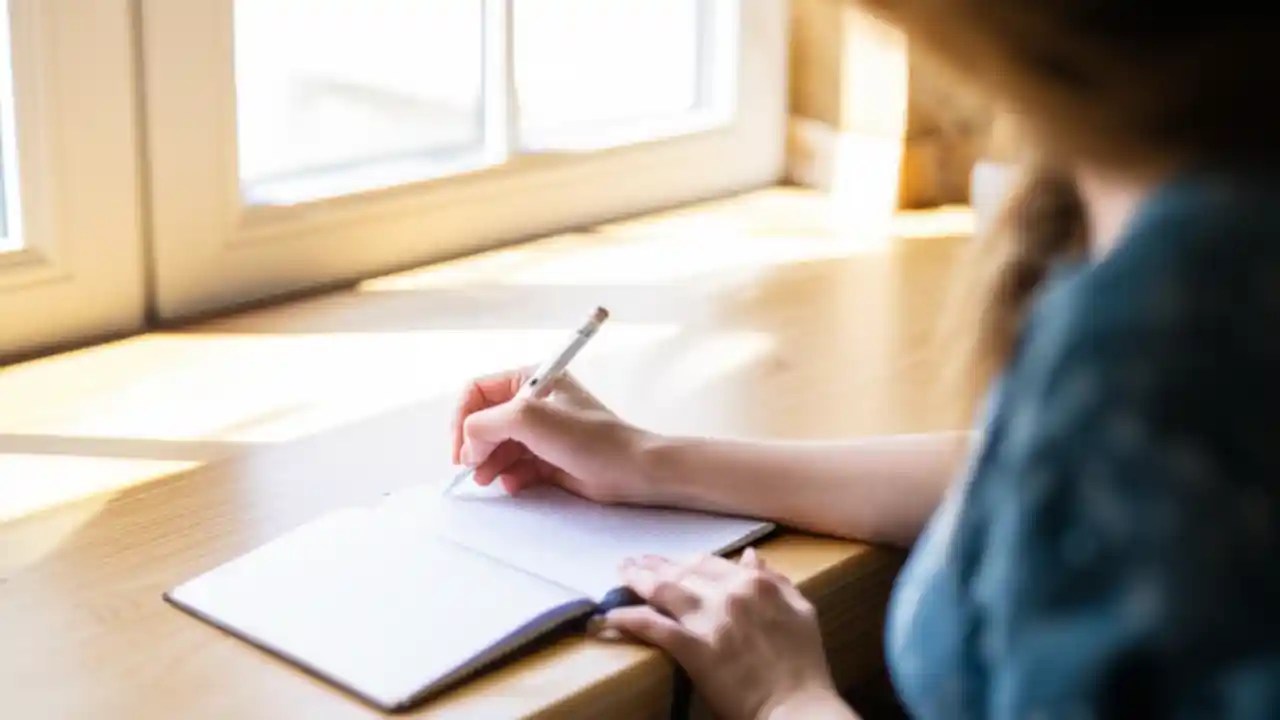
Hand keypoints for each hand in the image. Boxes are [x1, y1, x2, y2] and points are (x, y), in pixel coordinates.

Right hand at [451, 367, 653, 502]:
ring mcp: (541, 432)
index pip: (477, 392)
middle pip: (484, 422)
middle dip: (476, 446)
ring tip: (491, 479)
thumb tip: (468, 447)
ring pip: (496, 447)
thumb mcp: (529, 418)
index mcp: (530, 379)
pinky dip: (509, 476)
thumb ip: (486, 424)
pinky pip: (514, 466)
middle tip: (475, 469)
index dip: (463, 419)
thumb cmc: (587, 437)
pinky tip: (515, 485)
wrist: (631, 470)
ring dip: (489, 464)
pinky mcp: (548, 458)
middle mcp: (533, 402)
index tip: (461, 449)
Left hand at [599, 549, 854, 719]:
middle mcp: (729, 593)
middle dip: (655, 565)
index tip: (670, 562)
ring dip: (637, 579)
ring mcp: (709, 619)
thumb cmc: (804, 664)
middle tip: (633, 562)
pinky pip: (652, 626)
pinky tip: (609, 617)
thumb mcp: (801, 612)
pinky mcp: (692, 647)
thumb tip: (752, 557)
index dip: (685, 561)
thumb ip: (776, 581)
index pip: (710, 562)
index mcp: (756, 583)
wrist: (796, 707)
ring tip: (619, 574)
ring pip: (664, 589)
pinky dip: (628, 618)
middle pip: (682, 571)